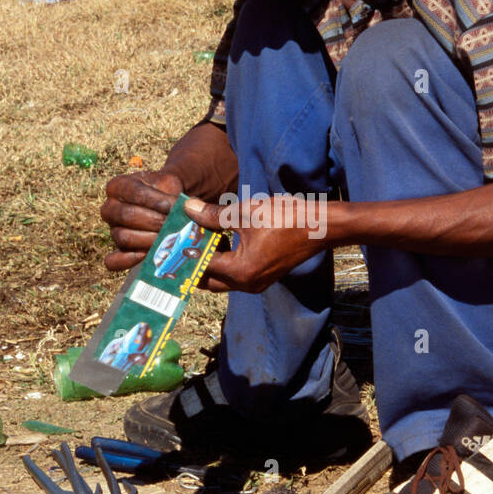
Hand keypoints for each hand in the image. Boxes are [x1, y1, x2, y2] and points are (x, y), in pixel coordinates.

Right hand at [100, 169, 182, 271]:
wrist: (164, 202)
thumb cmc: (165, 191)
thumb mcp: (170, 184)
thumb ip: (175, 193)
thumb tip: (189, 209)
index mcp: (118, 186)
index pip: (136, 193)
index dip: (157, 201)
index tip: (175, 206)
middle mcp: (110, 208)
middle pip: (126, 215)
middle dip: (154, 221)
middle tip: (172, 224)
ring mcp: (113, 230)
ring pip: (123, 237)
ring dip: (148, 239)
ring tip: (168, 238)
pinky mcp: (119, 250)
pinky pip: (114, 261)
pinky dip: (129, 261)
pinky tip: (147, 255)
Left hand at [184, 194, 327, 292]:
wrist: (321, 226)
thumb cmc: (287, 218)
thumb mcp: (245, 212)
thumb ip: (213, 215)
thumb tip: (188, 209)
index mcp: (240, 272)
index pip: (201, 265)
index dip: (185, 250)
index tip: (170, 237)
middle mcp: (246, 284)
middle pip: (207, 279)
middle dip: (192, 262)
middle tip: (179, 243)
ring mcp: (256, 282)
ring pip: (220, 278)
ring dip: (208, 261)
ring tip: (196, 238)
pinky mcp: (263, 276)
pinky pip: (235, 274)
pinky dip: (223, 261)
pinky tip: (218, 239)